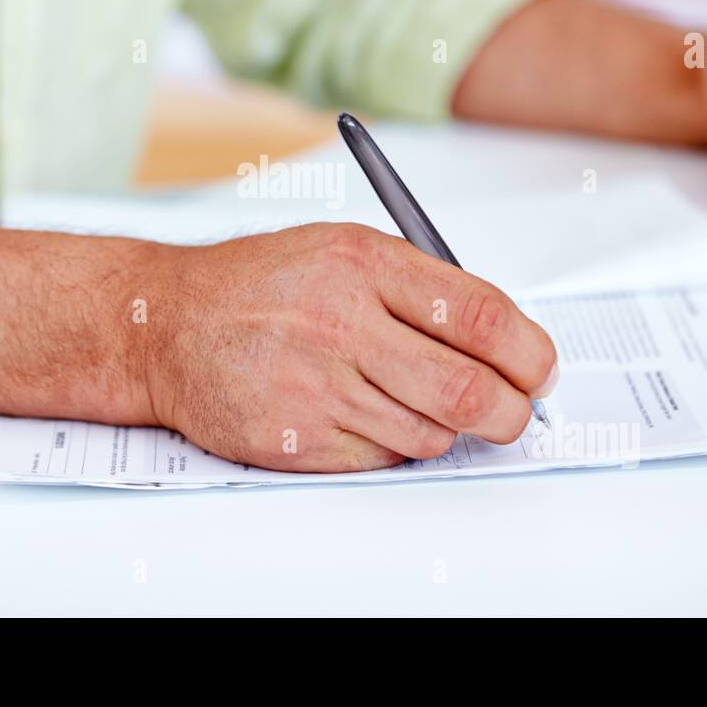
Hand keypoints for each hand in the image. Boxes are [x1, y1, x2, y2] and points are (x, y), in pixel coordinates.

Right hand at [142, 223, 557, 472]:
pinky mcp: (297, 440)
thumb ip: (419, 286)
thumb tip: (505, 339)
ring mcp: (317, 386)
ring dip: (442, 425)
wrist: (166, 325)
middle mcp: (341, 323)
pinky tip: (358, 410)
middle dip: (512, 411)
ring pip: (432, 433)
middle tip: (514, 410)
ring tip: (408, 395)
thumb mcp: (341, 249)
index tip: (541, 368)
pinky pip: (383, 457)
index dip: (530, 351)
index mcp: (363, 264)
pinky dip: (389, 442)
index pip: (482, 315)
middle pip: (470, 390)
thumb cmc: (258, 285)